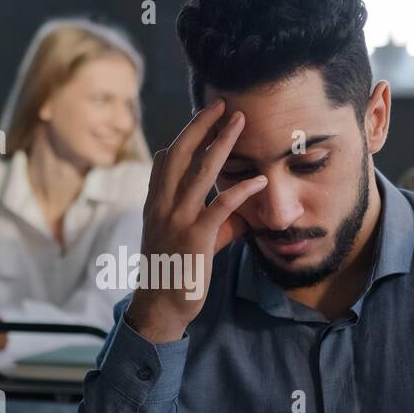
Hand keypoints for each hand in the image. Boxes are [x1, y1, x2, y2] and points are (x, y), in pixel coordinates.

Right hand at [124, 98, 267, 342]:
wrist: (159, 308)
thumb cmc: (173, 275)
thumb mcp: (184, 243)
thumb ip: (211, 224)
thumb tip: (239, 216)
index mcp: (155, 206)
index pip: (164, 162)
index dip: (182, 138)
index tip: (202, 120)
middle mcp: (162, 207)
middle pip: (179, 154)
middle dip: (200, 126)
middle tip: (221, 104)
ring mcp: (177, 220)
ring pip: (200, 172)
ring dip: (222, 143)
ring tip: (240, 121)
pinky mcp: (195, 238)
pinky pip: (220, 206)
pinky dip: (241, 190)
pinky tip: (258, 179)